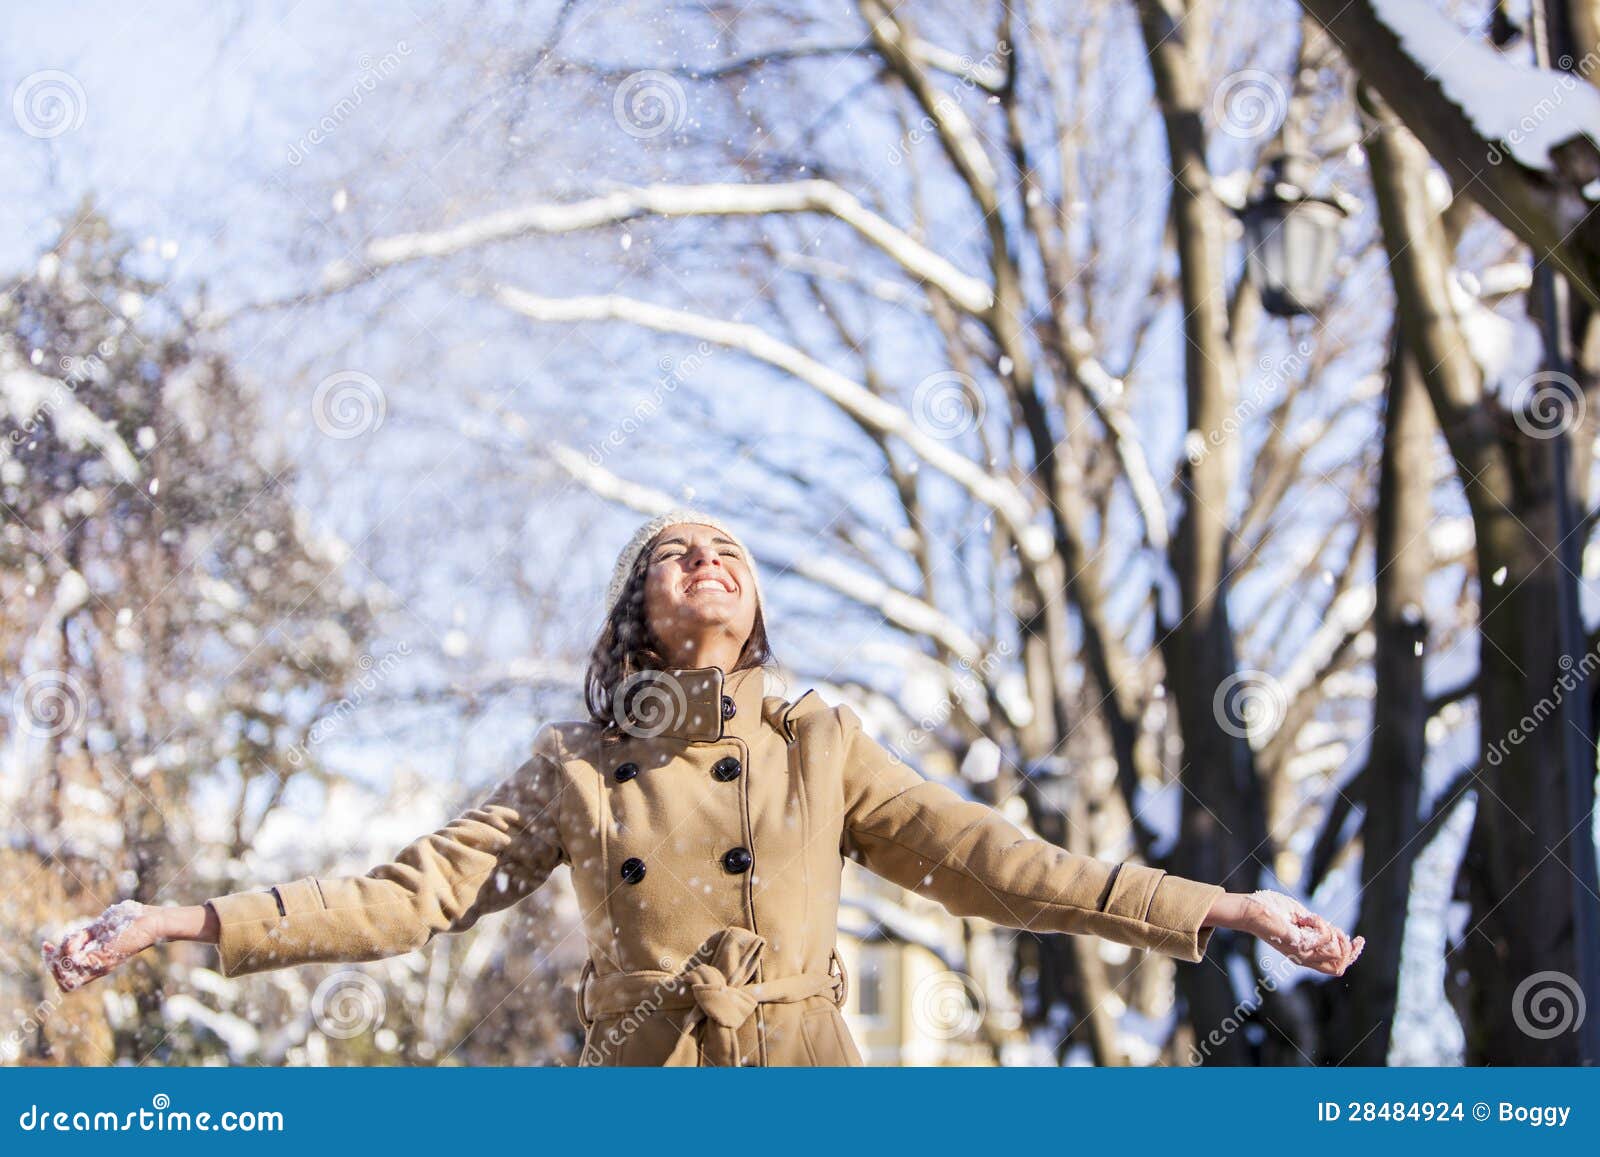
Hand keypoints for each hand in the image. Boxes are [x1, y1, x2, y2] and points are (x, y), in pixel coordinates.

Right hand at [41, 900, 160, 991]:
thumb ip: (79, 938)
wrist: (151, 921)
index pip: (68, 979)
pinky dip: (69, 952)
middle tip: (52, 946)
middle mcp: (97, 969)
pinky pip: (76, 965)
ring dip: (60, 959)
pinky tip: (78, 939)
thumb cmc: (128, 921)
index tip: (47, 946)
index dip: (52, 964)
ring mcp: (101, 966)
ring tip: (73, 939)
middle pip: (65, 984)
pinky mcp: (104, 959)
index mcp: (96, 963)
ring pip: (67, 979)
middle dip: (52, 964)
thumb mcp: (96, 930)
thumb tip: (64, 947)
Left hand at [1206, 889, 1364, 976]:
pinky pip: (1324, 938)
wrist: (1249, 910)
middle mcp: (1304, 957)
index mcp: (1306, 954)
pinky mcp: (1296, 944)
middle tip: (1335, 929)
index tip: (1359, 939)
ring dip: (1332, 931)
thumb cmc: (1271, 910)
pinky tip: (1306, 917)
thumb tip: (1339, 934)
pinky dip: (1321, 924)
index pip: (1337, 966)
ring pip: (1336, 953)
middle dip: (1347, 948)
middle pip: (1339, 967)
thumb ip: (1318, 929)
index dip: (1353, 954)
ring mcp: (1300, 953)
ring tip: (1312, 919)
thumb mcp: (1302, 920)